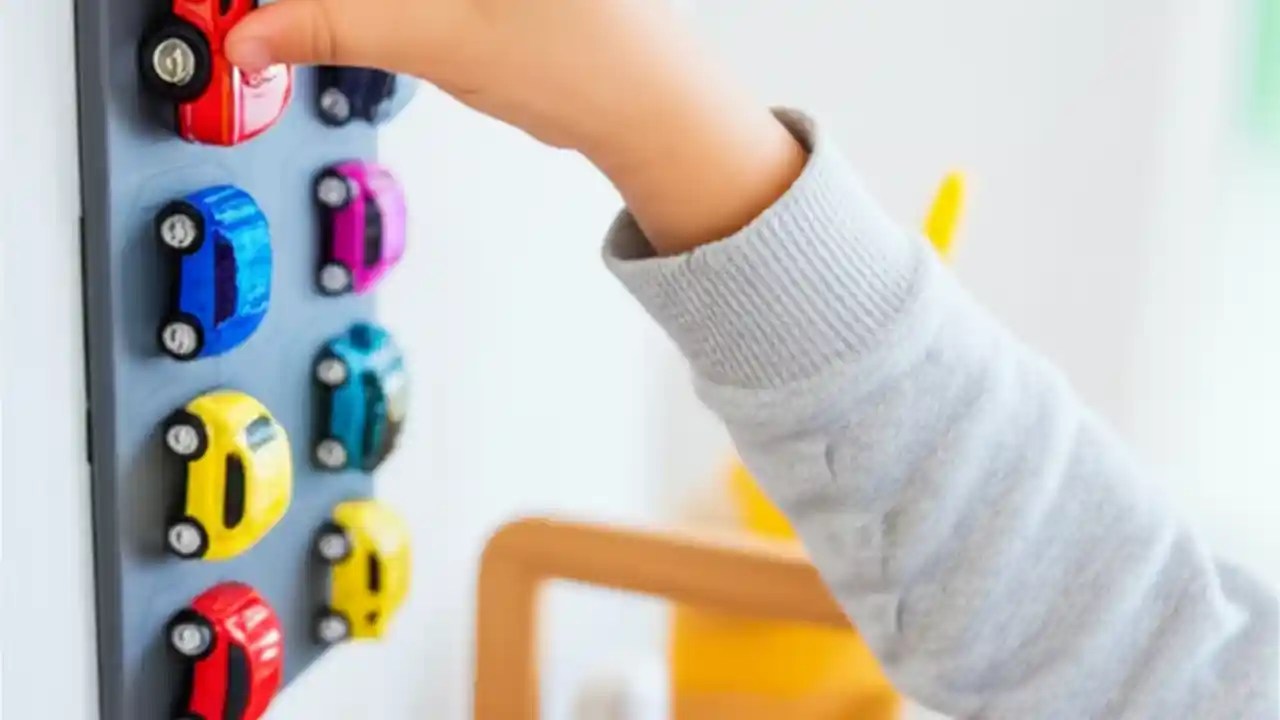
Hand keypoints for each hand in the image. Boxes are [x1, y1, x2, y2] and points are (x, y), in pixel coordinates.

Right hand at [227, 0, 803, 253]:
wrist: (650, 109)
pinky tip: (359, 24)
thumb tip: (254, 32)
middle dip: (327, 6)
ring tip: (307, 26)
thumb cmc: (583, 65)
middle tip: (275, 23)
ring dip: (356, 10)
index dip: (306, 2)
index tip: (256, 11)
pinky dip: (388, 8)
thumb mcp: (439, 38)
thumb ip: (335, 26)